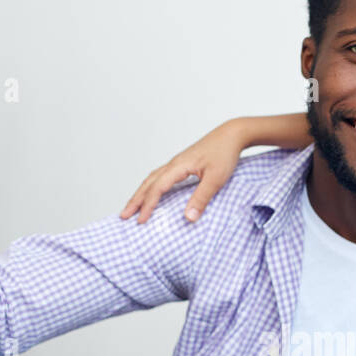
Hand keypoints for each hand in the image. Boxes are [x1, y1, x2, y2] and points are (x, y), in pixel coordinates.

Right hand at [120, 119, 247, 224]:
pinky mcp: (182, 164)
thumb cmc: (224, 154)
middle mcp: (173, 164)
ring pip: (152, 179)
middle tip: (123, 215)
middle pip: (148, 183)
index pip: (157, 189)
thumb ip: (201, 198)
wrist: (232, 134)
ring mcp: (177, 163)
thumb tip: (188, 218)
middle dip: (135, 200)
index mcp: (178, 166)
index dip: (147, 206)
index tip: (140, 221)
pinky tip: (152, 192)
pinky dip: (151, 186)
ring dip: (140, 193)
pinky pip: (160, 177)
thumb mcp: (215, 179)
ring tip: (132, 206)